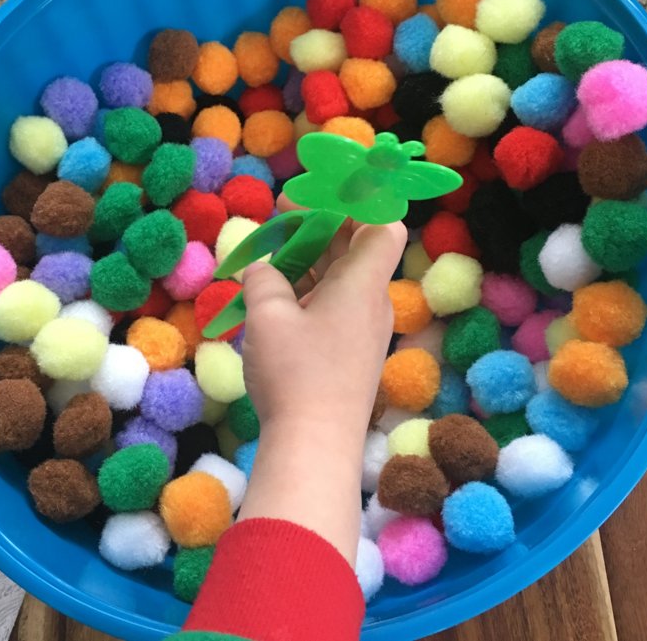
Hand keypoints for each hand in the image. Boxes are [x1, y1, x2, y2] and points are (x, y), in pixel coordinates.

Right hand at [240, 194, 405, 437]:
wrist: (315, 448)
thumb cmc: (295, 373)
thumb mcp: (267, 316)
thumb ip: (263, 278)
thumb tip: (261, 267)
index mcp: (363, 284)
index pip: (385, 227)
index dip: (359, 204)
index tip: (319, 197)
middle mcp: (370, 301)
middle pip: (355, 247)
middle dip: (317, 227)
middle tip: (278, 218)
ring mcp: (362, 329)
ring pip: (340, 276)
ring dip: (307, 260)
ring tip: (267, 256)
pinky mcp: (348, 352)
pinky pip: (332, 304)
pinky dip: (306, 290)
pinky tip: (272, 295)